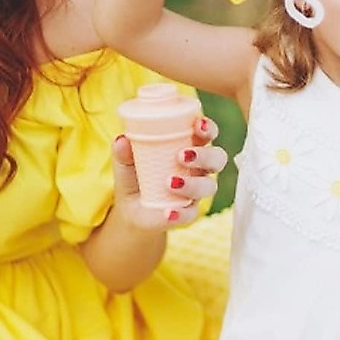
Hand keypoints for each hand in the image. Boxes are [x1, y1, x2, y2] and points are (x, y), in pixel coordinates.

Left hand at [111, 115, 227, 229]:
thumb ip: (124, 151)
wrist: (131, 210)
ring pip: (209, 186)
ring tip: (170, 183)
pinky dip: (180, 213)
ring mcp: (197, 192)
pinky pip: (191, 214)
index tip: (198, 125)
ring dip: (193, 184)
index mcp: (190, 147)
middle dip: (205, 155)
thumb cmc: (136, 176)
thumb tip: (122, 140)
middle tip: (182, 156)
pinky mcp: (189, 213)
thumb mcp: (126, 162)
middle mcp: (200, 168)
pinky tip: (168, 211)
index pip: (207, 134)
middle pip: (217, 158)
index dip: (208, 128)